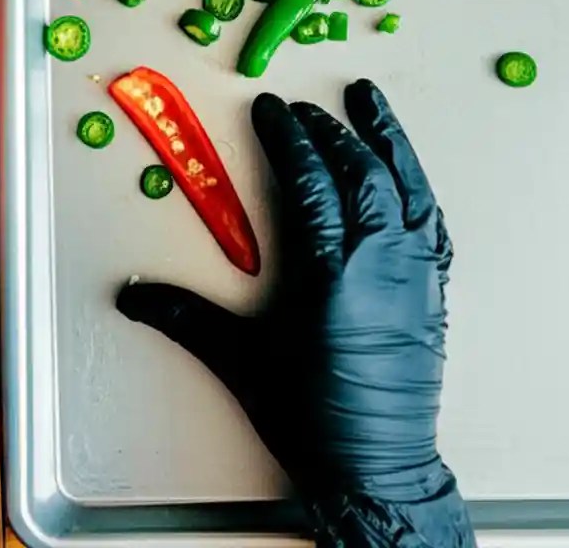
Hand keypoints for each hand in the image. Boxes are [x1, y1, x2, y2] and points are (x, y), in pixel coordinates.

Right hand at [117, 80, 472, 541]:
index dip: (287, 139)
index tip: (272, 110)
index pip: (308, 183)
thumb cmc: (311, 417)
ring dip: (388, 139)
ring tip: (372, 103)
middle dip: (331, 131)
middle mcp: (379, 265)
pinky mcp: (433, 291)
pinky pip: (431, 220)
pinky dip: (415, 185)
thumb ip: (184, 318)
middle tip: (307, 107)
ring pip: (407, 186)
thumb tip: (135, 297)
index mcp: (329, 274)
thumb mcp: (240, 362)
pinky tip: (406, 173)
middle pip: (360, 174)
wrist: (375, 465)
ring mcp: (414, 275)